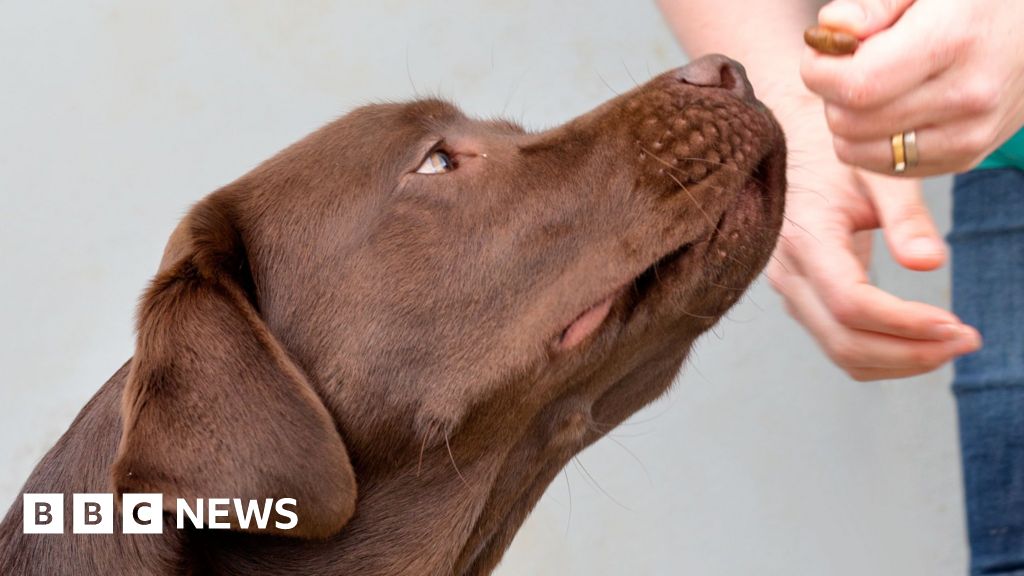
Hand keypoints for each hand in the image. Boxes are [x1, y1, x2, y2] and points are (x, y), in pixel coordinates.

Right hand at [767, 92, 980, 379]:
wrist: (792, 147)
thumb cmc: (837, 155)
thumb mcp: (880, 173)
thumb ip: (906, 216)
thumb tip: (933, 263)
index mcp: (805, 239)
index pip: (851, 303)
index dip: (903, 323)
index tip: (954, 323)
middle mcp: (788, 273)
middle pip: (845, 340)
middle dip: (910, 352)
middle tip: (968, 339)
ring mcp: (790, 291)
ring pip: (842, 352)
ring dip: (900, 360)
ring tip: (952, 343)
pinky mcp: (802, 299)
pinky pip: (839, 344)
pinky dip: (883, 355)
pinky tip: (922, 340)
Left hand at [801, 0, 1023, 175]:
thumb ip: (874, 3)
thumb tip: (829, 30)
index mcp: (953, 41)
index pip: (856, 85)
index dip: (819, 70)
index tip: (822, 49)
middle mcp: (965, 96)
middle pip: (849, 121)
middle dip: (831, 93)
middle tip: (850, 63)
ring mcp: (968, 135)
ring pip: (857, 152)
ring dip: (847, 121)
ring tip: (871, 86)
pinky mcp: (965, 158)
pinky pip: (885, 166)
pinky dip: (871, 142)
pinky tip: (891, 107)